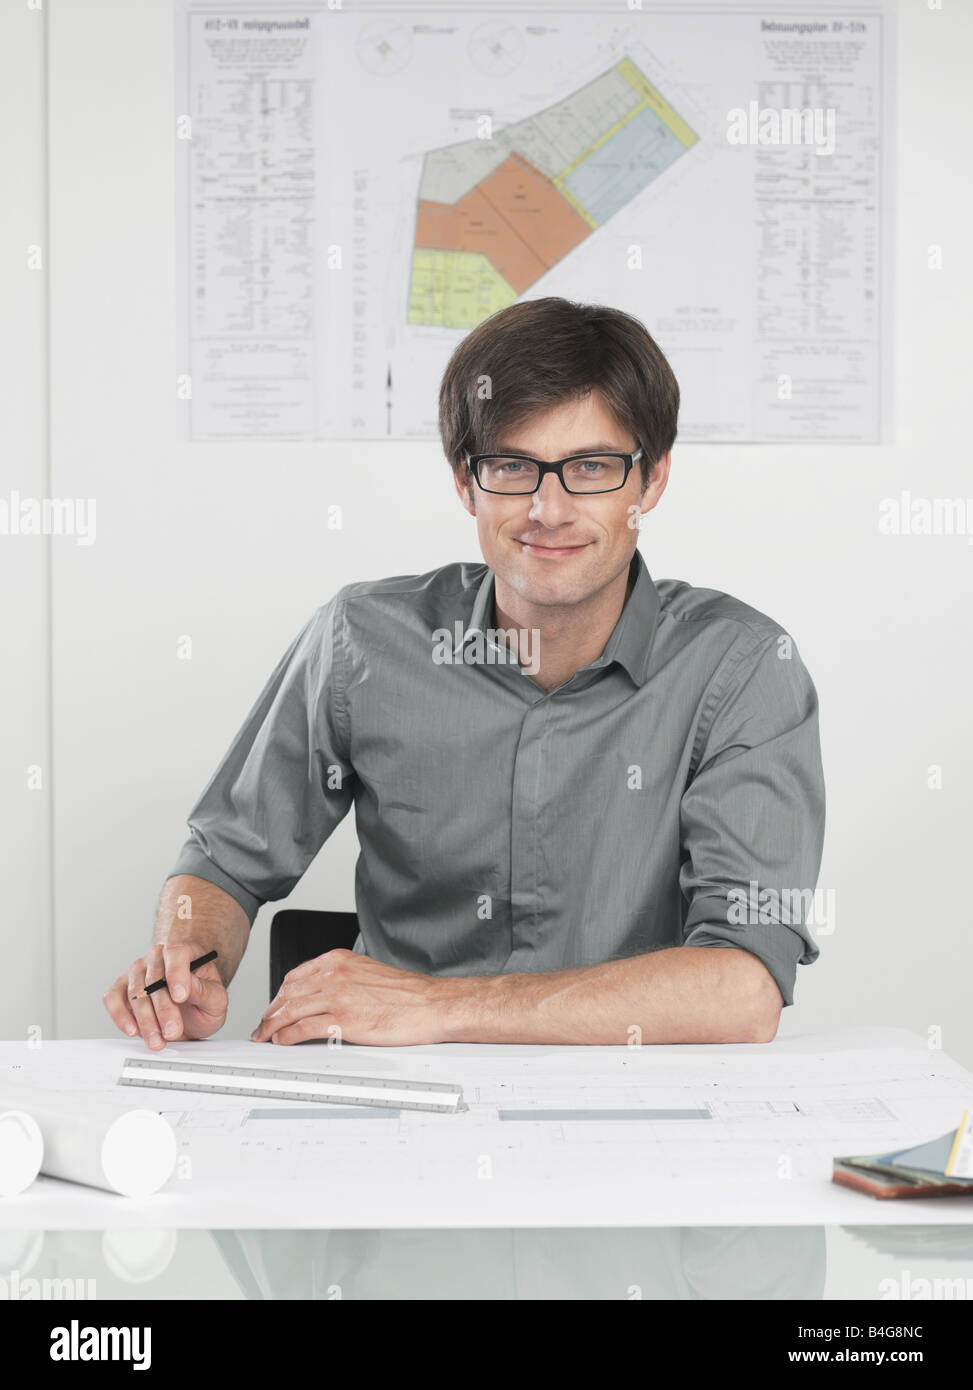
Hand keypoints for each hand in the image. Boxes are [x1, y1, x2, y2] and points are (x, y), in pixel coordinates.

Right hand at [103, 941, 227, 1048]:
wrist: (191, 1010)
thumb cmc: (203, 998)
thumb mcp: (216, 999)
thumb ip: (205, 992)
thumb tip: (189, 987)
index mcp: (184, 952)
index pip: (176, 952)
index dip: (177, 973)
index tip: (181, 997)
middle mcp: (157, 957)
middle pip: (154, 978)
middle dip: (163, 1010)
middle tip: (173, 1031)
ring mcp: (137, 971)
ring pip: (135, 992)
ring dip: (146, 1020)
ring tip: (158, 1040)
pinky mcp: (121, 988)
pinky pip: (113, 998)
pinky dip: (120, 1016)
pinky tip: (133, 1030)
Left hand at [251, 949, 462, 1046]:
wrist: (433, 1005)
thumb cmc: (408, 994)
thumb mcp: (369, 974)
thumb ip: (343, 980)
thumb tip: (324, 998)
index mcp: (340, 960)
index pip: (295, 976)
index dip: (279, 994)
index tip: (274, 1006)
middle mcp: (335, 974)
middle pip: (287, 993)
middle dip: (270, 1011)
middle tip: (262, 1026)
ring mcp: (337, 996)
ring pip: (289, 1010)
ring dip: (271, 1026)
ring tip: (265, 1037)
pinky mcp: (343, 1020)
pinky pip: (302, 1029)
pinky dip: (287, 1037)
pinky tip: (283, 1042)